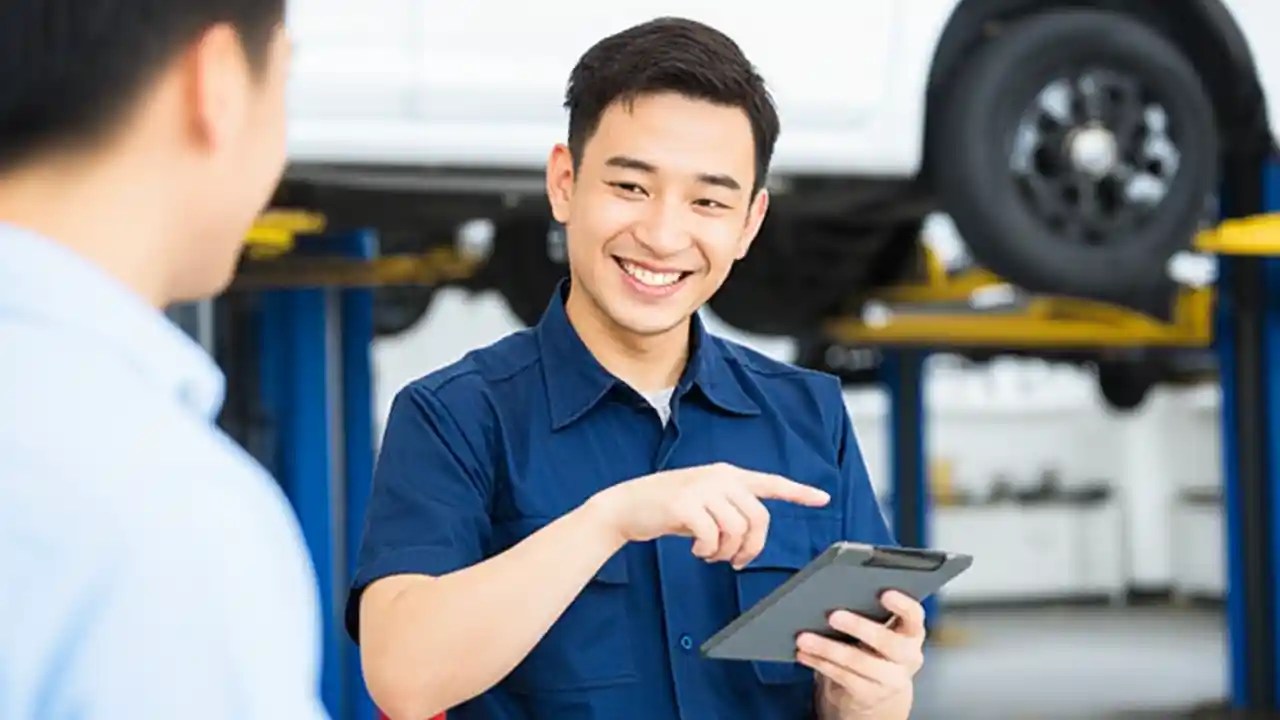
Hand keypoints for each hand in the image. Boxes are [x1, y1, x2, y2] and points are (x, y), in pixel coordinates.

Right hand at [590, 462, 830, 568]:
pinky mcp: (684, 504)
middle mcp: (719, 477)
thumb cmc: (667, 508)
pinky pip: (712, 536)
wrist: (625, 504)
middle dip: (751, 547)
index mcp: (727, 474)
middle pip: (759, 517)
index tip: (822, 498)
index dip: (798, 492)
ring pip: (737, 529)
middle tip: (734, 561)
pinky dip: (708, 550)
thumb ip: (728, 507)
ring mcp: (701, 488)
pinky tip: (697, 550)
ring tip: (711, 554)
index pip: (770, 482)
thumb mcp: (703, 500)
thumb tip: (751, 534)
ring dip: (727, 551)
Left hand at [797, 591, 925, 718]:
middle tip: (833, 615)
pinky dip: (820, 663)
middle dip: (860, 628)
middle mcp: (907, 656)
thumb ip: (868, 612)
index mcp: (911, 632)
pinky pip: (842, 677)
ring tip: (804, 638)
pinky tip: (804, 654)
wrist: (877, 692)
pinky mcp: (869, 694)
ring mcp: (890, 679)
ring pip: (859, 662)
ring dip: (828, 649)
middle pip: (889, 643)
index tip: (884, 593)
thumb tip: (834, 592)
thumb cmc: (873, 647)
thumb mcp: (879, 629)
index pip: (914, 615)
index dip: (903, 604)